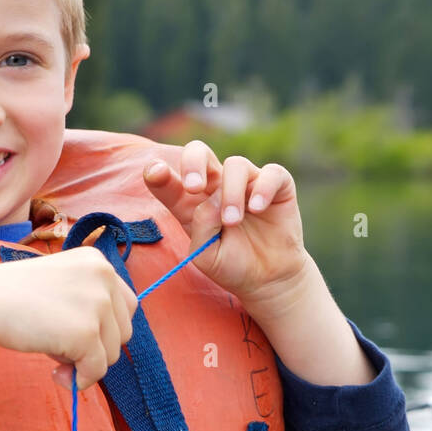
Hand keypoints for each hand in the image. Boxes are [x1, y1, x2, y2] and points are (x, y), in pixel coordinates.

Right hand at [0, 247, 137, 391]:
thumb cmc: (14, 295)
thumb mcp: (62, 284)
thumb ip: (89, 301)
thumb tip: (109, 346)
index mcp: (99, 262)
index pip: (126, 307)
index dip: (106, 329)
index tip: (79, 336)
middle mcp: (105, 277)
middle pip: (123, 333)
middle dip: (97, 348)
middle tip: (62, 348)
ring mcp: (97, 304)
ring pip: (112, 354)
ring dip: (85, 363)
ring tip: (54, 354)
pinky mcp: (85, 333)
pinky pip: (96, 370)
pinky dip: (79, 379)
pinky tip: (56, 374)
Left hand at [143, 142, 310, 316]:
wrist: (266, 279)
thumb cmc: (231, 265)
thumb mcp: (206, 255)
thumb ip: (201, 226)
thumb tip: (213, 198)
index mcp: (191, 203)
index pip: (169, 181)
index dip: (158, 173)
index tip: (155, 172)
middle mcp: (216, 186)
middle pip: (199, 152)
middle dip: (193, 163)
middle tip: (193, 188)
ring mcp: (245, 182)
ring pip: (234, 165)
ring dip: (230, 193)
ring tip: (232, 222)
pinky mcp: (276, 186)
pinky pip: (271, 173)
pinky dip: (262, 188)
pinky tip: (257, 208)